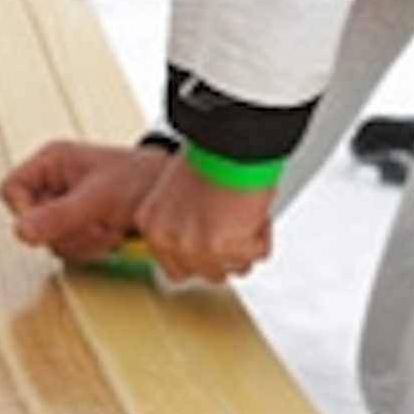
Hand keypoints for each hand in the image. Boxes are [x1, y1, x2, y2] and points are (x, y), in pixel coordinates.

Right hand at [0, 140, 173, 265]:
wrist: (172, 195)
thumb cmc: (141, 178)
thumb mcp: (99, 196)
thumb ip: (60, 215)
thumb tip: (23, 231)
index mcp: (51, 162)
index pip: (11, 190)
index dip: (26, 211)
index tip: (50, 223)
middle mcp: (54, 183)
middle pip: (32, 221)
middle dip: (67, 230)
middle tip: (96, 222)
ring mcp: (66, 206)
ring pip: (51, 240)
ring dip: (83, 241)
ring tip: (108, 225)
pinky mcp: (79, 225)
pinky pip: (70, 248)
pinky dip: (92, 247)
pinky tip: (111, 233)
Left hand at [133, 150, 272, 284]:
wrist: (228, 141)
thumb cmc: (209, 152)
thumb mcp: (180, 186)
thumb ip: (183, 216)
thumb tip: (202, 230)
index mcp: (151, 222)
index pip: (173, 265)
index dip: (201, 252)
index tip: (214, 240)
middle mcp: (169, 239)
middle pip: (204, 272)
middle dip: (224, 254)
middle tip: (235, 227)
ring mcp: (196, 247)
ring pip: (232, 268)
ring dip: (245, 245)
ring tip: (245, 213)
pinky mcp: (225, 249)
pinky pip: (256, 254)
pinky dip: (262, 234)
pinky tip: (254, 209)